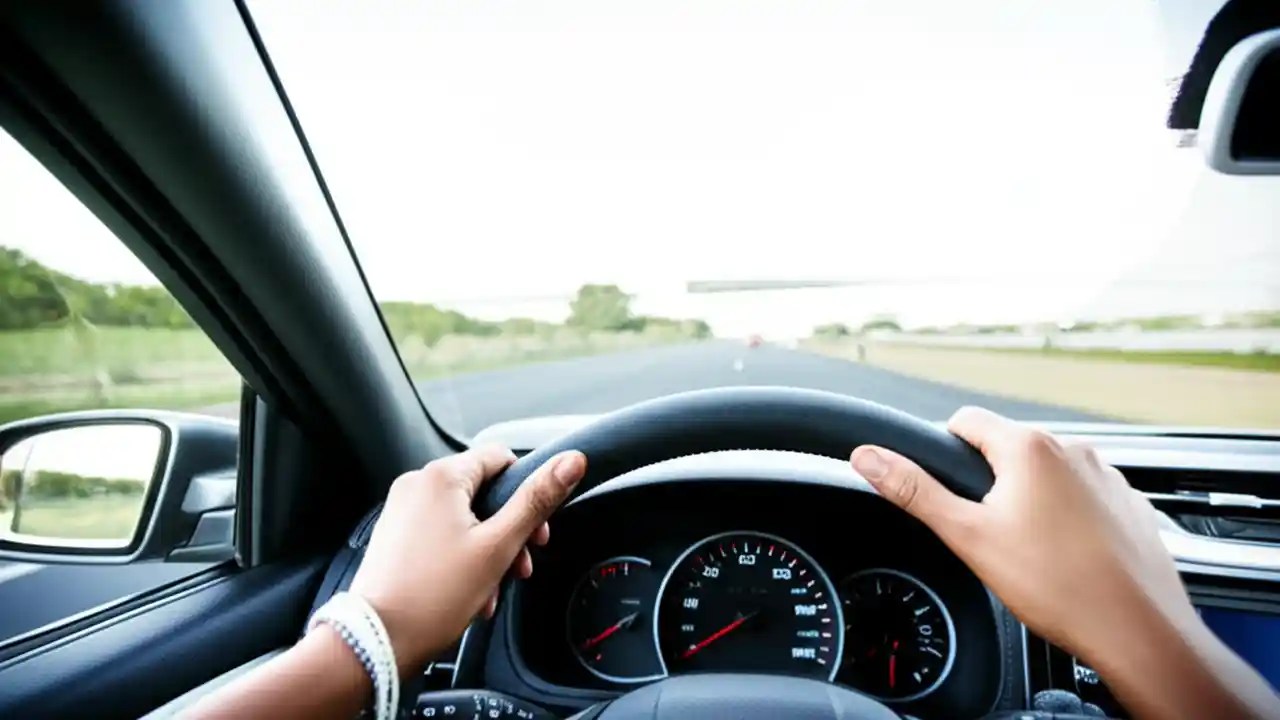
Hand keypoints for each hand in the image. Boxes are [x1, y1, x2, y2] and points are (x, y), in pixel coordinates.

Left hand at [347, 445, 585, 675]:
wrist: (377, 641)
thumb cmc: (434, 596)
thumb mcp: (498, 546)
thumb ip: (537, 500)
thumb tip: (571, 460)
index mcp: (441, 477)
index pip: (501, 459)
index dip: (528, 492)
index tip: (537, 530)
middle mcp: (416, 485)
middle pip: (484, 491)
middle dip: (509, 530)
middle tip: (520, 563)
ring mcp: (402, 511)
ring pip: (465, 517)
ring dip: (489, 549)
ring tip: (494, 585)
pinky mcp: (395, 537)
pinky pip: (442, 534)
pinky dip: (463, 556)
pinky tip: (471, 591)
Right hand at [851, 407, 1278, 718]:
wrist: (1136, 629)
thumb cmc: (1058, 586)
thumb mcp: (967, 537)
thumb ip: (913, 491)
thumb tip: (868, 457)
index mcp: (1028, 448)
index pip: (965, 420)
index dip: (943, 451)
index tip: (944, 487)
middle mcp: (1073, 450)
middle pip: (1007, 448)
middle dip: (988, 483)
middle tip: (986, 533)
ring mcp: (1107, 475)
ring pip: (1047, 474)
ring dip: (1030, 499)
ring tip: (1029, 551)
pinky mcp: (1128, 503)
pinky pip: (1083, 497)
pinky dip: (1068, 517)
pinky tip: (1064, 556)